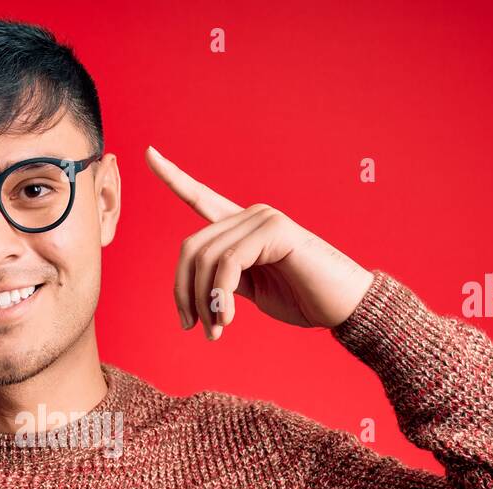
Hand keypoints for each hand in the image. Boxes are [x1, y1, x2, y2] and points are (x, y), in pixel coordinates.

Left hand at [145, 145, 374, 338]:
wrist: (344, 306)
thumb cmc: (303, 298)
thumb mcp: (251, 289)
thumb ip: (223, 278)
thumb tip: (197, 286)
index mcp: (242, 227)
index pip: (200, 198)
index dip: (174, 177)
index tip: (148, 154)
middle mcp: (251, 214)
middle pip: (190, 246)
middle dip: (184, 292)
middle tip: (193, 327)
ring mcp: (263, 219)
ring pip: (205, 258)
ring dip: (204, 302)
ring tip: (216, 330)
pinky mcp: (275, 231)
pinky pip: (228, 263)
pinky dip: (221, 296)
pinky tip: (230, 317)